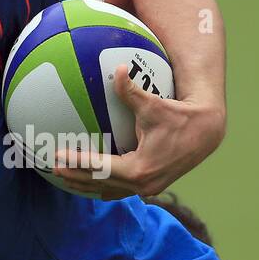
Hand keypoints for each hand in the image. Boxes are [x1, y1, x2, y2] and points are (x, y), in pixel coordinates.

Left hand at [53, 65, 224, 199]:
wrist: (206, 133)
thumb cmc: (179, 116)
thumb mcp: (153, 104)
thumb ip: (131, 91)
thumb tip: (118, 69)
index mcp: (139, 169)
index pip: (99, 168)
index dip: (76, 162)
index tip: (57, 156)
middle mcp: (142, 184)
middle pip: (100, 183)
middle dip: (75, 176)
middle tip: (53, 166)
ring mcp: (147, 188)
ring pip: (110, 190)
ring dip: (88, 184)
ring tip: (66, 177)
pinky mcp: (151, 186)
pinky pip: (121, 188)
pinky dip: (105, 184)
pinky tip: (91, 179)